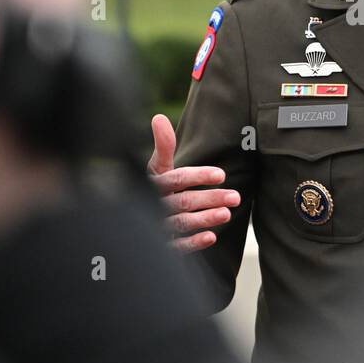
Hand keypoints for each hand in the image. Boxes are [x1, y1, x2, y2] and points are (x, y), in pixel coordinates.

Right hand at [148, 114, 237, 252]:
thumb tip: (158, 117)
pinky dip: (192, 242)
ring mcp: (156, 226)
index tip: (221, 174)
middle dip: (209, 199)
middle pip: (183, 202)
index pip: (176, 179)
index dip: (198, 176)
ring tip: (227, 214)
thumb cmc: (150, 188)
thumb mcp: (155, 167)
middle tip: (235, 197)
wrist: (127, 220)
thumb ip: (162, 145)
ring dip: (204, 219)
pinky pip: (175, 246)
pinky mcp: (161, 245)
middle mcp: (154, 205)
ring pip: (181, 223)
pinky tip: (211, 237)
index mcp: (153, 184)